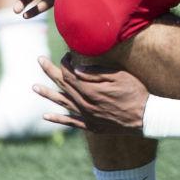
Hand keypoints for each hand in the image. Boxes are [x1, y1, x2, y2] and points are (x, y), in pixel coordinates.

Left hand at [33, 54, 147, 134]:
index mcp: (90, 90)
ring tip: (34, 87)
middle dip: (50, 71)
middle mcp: (84, 103)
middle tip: (40, 60)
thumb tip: (76, 68)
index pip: (70, 74)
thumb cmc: (135, 93)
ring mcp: (86, 115)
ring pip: (62, 103)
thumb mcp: (120, 77)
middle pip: (63, 85)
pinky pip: (70, 122)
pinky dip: (57, 118)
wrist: (145, 117)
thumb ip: (96, 73)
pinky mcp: (91, 125)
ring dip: (47, 94)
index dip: (65, 63)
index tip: (66, 54)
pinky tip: (46, 116)